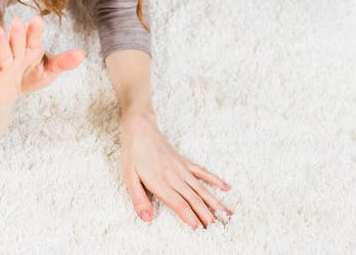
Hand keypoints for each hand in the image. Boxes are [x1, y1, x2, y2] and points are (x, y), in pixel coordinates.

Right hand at [0, 16, 84, 106]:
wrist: (7, 94)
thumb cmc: (29, 77)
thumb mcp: (48, 72)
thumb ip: (63, 63)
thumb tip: (82, 54)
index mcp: (31, 51)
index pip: (34, 40)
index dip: (35, 31)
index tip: (38, 19)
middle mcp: (16, 55)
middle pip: (17, 43)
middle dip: (18, 34)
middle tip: (18, 22)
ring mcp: (3, 66)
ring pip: (2, 54)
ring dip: (0, 43)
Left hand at [121, 113, 232, 228]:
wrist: (141, 127)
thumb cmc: (132, 153)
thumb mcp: (128, 177)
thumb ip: (138, 199)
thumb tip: (147, 218)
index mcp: (159, 181)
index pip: (178, 202)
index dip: (189, 216)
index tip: (199, 228)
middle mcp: (174, 175)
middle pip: (193, 197)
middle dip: (205, 214)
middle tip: (217, 227)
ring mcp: (181, 167)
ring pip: (201, 187)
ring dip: (214, 201)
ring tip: (226, 213)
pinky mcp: (184, 161)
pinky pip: (202, 171)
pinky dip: (215, 180)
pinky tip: (226, 187)